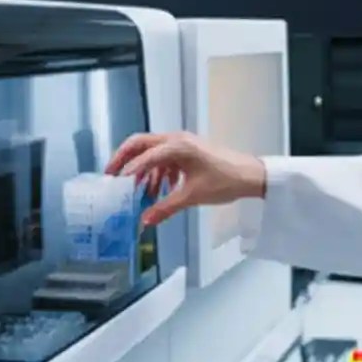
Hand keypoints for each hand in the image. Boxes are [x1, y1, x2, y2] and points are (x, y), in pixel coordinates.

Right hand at [106, 132, 265, 226]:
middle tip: (111, 176)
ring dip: (143, 170)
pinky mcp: (188, 151)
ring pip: (152, 152)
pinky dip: (157, 173)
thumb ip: (165, 208)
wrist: (251, 175)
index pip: (143, 156)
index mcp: (176, 145)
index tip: (114, 185)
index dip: (127, 171)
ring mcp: (182, 143)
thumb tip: (144, 221)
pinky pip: (164, 159)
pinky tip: (158, 192)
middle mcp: (176, 139)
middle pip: (140, 144)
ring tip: (136, 193)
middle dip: (124, 159)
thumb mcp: (192, 196)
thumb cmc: (224, 181)